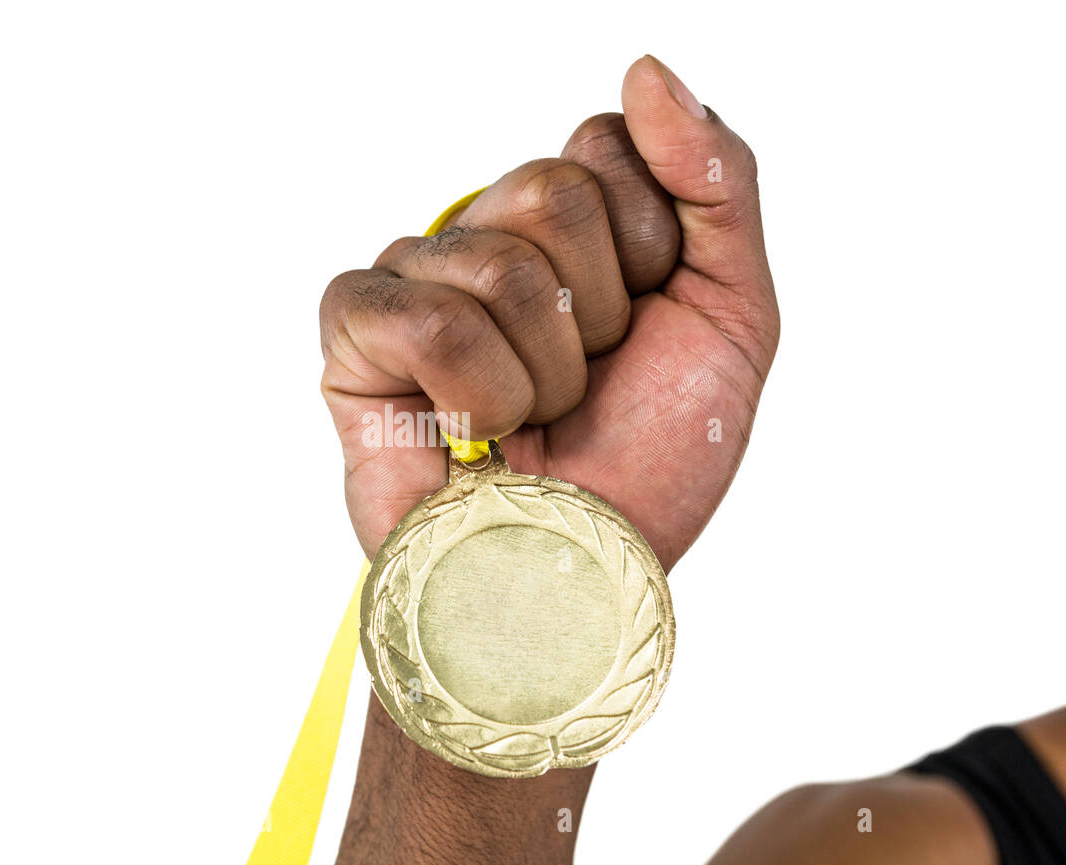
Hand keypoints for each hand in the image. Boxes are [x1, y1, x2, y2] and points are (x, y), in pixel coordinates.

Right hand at [323, 56, 779, 864]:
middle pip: (552, 190)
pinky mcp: (354, 335)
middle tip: (581, 387)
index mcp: (568, 227)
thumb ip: (716, 181)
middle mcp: (485, 238)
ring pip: (497, 261)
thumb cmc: (651, 461)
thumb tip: (647, 69)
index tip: (640, 332)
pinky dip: (472, 391)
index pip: (604, 145)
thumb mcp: (731, 312)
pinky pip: (420, 311)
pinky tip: (469, 433)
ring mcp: (414, 279)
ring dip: (543, 374)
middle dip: (599, 318)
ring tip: (526, 424)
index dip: (650, 250)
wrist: (586, 574)